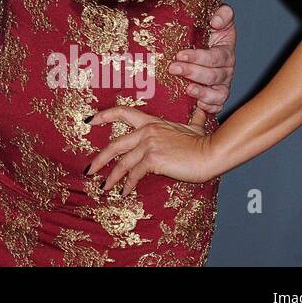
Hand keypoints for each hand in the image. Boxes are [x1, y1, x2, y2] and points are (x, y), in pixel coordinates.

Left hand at [85, 105, 219, 193]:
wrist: (212, 153)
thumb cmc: (204, 142)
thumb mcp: (194, 127)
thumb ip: (194, 119)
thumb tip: (202, 110)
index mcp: (152, 122)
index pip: (122, 112)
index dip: (104, 115)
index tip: (89, 121)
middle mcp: (147, 131)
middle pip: (115, 144)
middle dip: (99, 159)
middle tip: (88, 170)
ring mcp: (149, 144)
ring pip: (122, 162)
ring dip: (111, 177)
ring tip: (104, 187)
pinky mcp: (154, 159)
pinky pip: (134, 173)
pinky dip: (128, 184)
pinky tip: (125, 192)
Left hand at [171, 2, 235, 121]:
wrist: (206, 42)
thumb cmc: (207, 32)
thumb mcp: (217, 18)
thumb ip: (222, 14)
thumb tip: (215, 21)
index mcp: (225, 51)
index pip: (216, 57)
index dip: (199, 57)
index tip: (180, 54)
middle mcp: (226, 70)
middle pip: (214, 75)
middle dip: (193, 72)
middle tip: (173, 68)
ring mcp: (222, 85)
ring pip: (217, 93)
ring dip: (201, 91)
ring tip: (187, 89)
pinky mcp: (216, 96)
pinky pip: (217, 106)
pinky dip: (210, 107)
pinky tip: (198, 105)